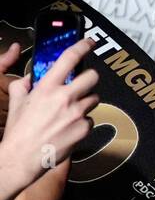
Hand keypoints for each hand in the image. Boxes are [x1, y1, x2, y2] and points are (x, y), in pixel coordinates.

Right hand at [0, 39, 98, 186]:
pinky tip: (69, 128)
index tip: (90, 42)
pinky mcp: (84, 128)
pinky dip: (82, 122)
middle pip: (92, 77)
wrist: (23, 157)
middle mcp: (64, 97)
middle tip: (80, 86)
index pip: (69, 59)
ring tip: (69, 112)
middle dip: (88, 79)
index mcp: (46, 87)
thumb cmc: (19, 129)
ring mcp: (77, 114)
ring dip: (85, 102)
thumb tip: (31, 78)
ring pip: (93, 99)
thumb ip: (24, 85)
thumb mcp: (16, 101)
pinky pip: (90, 119)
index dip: (82, 46)